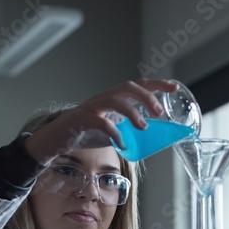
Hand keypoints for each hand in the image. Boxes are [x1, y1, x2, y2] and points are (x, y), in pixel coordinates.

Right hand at [24, 79, 178, 164]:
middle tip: (160, 111)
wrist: (54, 141)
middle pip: (127, 87)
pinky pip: (98, 121)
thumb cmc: (84, 134)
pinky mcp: (79, 119)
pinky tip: (121, 144)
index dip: (156, 85)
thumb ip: (129, 131)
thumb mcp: (111, 132)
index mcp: (113, 100)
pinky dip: (112, 132)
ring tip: (143, 127)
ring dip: (131, 112)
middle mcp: (102, 99)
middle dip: (146, 96)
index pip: (137, 86)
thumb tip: (153, 139)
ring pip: (113, 100)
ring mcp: (90, 107)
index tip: (175, 87)